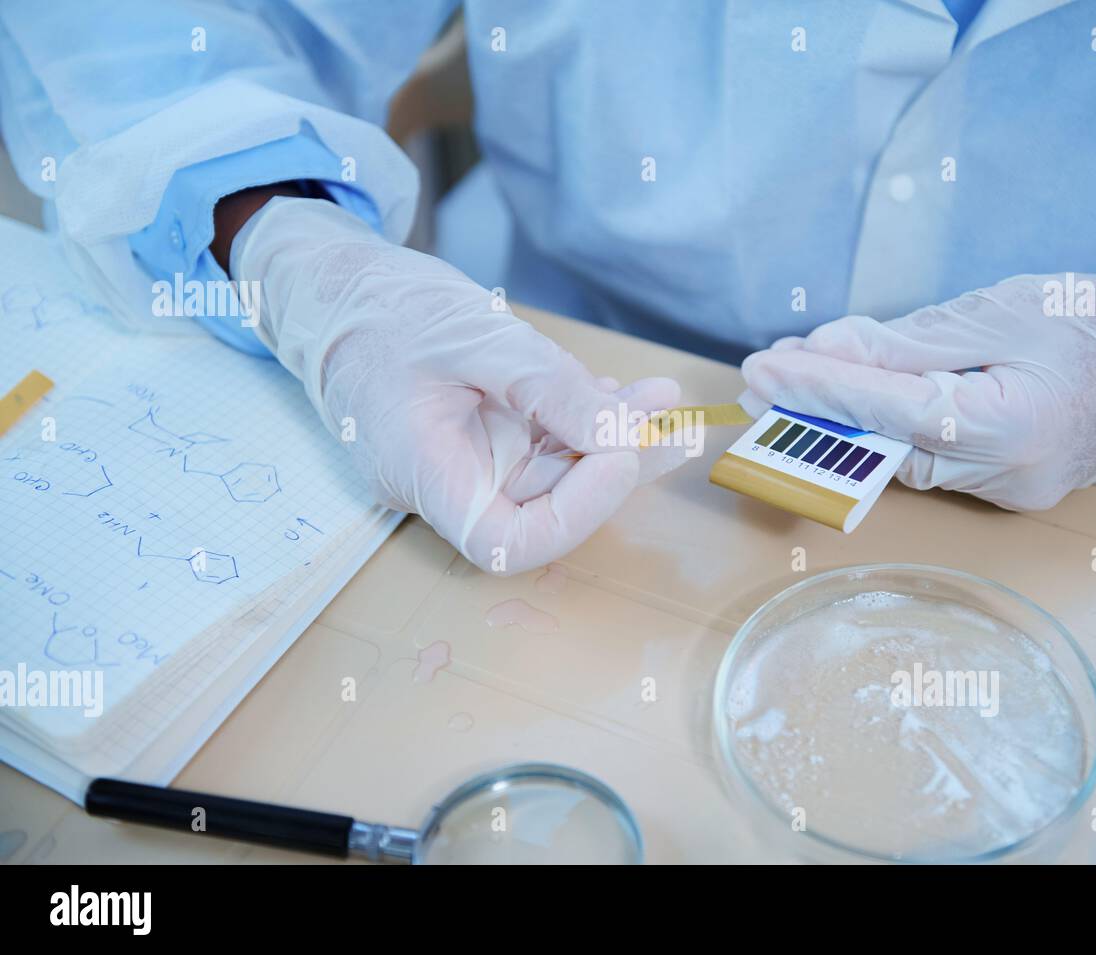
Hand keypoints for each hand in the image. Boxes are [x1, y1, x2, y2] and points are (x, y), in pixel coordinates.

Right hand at [233, 197, 679, 571]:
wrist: (333, 290)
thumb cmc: (384, 310)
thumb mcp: (476, 337)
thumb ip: (551, 387)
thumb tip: (625, 432)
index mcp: (423, 474)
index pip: (508, 544)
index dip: (576, 515)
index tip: (617, 455)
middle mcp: (448, 484)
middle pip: (545, 504)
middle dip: (613, 463)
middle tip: (667, 414)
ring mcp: (465, 463)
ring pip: (553, 470)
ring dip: (610, 436)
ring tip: (659, 396)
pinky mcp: (480, 439)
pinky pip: (541, 442)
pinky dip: (583, 418)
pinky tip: (620, 393)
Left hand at [741, 271, 1095, 509]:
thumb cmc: (1095, 325)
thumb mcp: (996, 312)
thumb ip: (905, 341)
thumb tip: (825, 352)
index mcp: (1012, 425)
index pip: (891, 410)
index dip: (821, 388)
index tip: (763, 368)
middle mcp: (1005, 475)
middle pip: (884, 445)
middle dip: (817, 408)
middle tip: (761, 377)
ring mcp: (1006, 492)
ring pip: (900, 458)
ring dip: (845, 418)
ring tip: (798, 376)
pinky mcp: (1003, 491)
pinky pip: (928, 461)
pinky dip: (887, 428)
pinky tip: (857, 397)